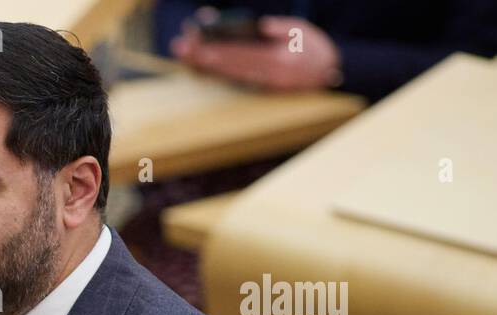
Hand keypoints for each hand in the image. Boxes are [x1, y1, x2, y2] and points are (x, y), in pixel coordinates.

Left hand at [171, 16, 340, 91]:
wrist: (331, 74)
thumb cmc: (314, 46)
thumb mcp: (300, 30)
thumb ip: (279, 27)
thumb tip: (258, 26)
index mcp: (278, 58)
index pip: (241, 51)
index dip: (217, 45)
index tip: (197, 39)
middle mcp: (268, 75)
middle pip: (229, 64)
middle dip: (203, 55)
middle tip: (180, 47)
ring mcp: (264, 84)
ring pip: (228, 74)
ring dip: (205, 65)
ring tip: (185, 55)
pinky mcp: (261, 89)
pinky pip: (235, 81)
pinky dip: (217, 73)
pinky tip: (201, 67)